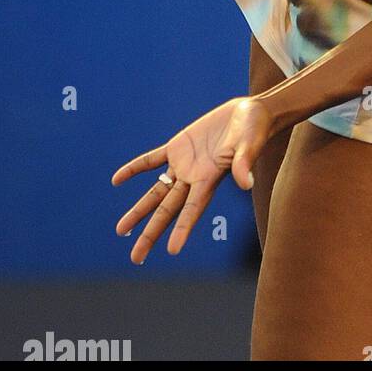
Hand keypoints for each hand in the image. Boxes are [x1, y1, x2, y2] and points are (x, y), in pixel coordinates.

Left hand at [111, 96, 272, 262]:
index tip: (171, 251)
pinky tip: (117, 180)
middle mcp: (194, 178)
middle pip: (168, 210)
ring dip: (139, 210)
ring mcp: (184, 164)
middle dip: (151, 233)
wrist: (249, 113)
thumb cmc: (254, 130)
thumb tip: (246, 184)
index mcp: (210, 180)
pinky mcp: (179, 146)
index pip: (192, 209)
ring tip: (121, 230)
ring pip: (157, 191)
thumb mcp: (249, 145)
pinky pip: (152, 160)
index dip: (182, 229)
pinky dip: (135, 169)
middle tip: (135, 257)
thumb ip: (243, 163)